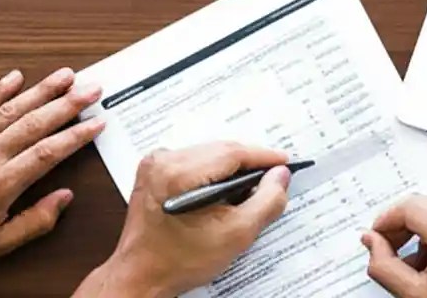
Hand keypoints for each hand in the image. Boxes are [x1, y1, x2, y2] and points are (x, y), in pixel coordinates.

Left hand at [0, 68, 104, 296]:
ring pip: (9, 110)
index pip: (49, 152)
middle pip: (34, 123)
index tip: (97, 123)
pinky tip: (14, 77)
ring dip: (40, 90)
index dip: (77, 136)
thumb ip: (36, 221)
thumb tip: (64, 198)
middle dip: (67, 104)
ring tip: (64, 75)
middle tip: (91, 89)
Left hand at [76, 142, 291, 297]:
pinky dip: (213, 171)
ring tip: (250, 187)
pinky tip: (224, 190)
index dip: (264, 157)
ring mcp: (156, 164)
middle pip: (221, 150)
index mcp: (179, 173)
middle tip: (272, 180)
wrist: (141, 276)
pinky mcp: (154, 171)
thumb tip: (280, 176)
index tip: (285, 163)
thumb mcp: (236, 234)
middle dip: (249, 163)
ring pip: (209, 154)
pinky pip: (194, 161)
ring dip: (231, 167)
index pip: (233, 153)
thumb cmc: (179, 261)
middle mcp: (163, 161)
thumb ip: (266, 202)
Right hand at [362, 196, 426, 297]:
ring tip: (417, 267)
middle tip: (389, 255)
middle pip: (423, 206)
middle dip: (401, 229)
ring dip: (421, 233)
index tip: (375, 240)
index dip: (384, 222)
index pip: (408, 207)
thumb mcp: (419, 296)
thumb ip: (386, 267)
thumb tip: (371, 242)